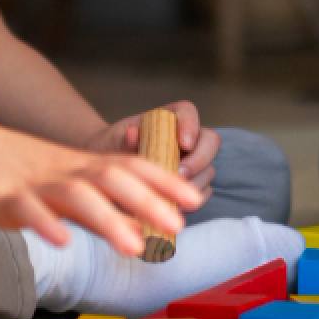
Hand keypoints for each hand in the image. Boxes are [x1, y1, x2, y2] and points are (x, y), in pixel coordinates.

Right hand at [0, 117, 203, 256]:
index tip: (195, 198)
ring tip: (134, 245)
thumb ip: (104, 202)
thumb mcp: (68, 181)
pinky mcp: (4, 197)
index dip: (164, 181)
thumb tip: (144, 226)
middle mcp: (66, 171)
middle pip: (112, 179)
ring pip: (76, 196)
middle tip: (177, 225)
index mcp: (82, 166)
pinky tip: (62, 240)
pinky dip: (46, 223)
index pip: (131, 166)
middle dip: (147, 201)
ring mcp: (36, 183)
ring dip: (108, 219)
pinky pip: (27, 210)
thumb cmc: (22, 168)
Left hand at [83, 100, 221, 204]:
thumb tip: (133, 134)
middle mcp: (186, 137)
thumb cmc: (112, 149)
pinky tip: (172, 206)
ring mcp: (193, 161)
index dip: (191, 125)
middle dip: (198, 160)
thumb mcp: (113, 142)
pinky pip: (203, 193)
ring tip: (172, 195)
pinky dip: (191, 201)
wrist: (108, 171)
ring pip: (208, 170)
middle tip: (180, 174)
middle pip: (210, 141)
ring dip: (194, 184)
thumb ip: (124, 139)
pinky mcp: (193, 184)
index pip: (188, 112)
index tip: (183, 143)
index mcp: (169, 118)